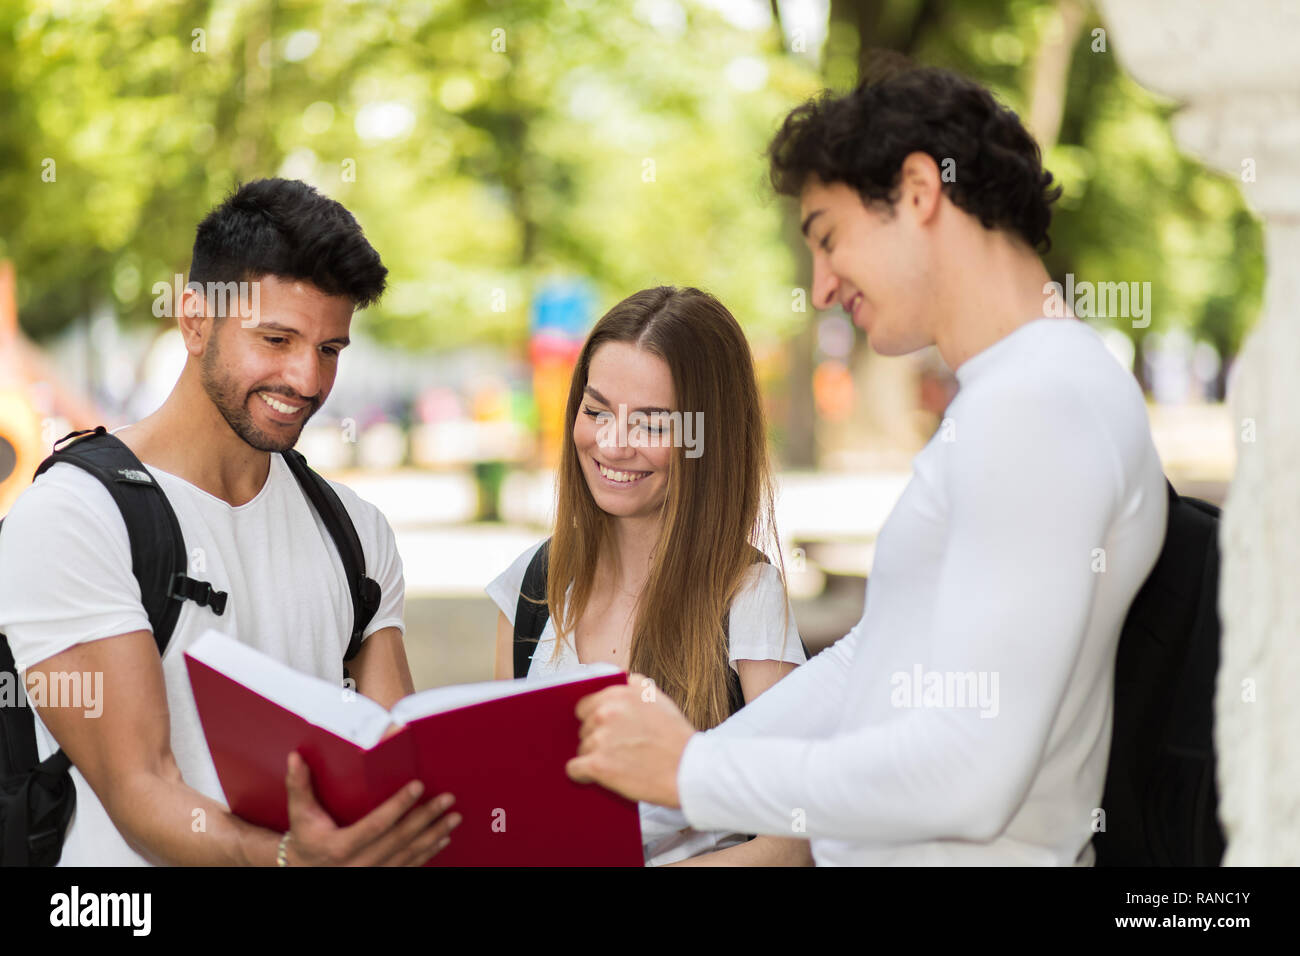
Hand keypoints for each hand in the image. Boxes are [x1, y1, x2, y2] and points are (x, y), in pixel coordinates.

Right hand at [281, 751, 459, 865]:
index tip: (418, 786)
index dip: (398, 806)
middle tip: (447, 800)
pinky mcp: (380, 878)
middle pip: (399, 840)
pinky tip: (442, 839)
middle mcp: (357, 865)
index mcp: (338, 847)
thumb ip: (299, 785)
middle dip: (426, 819)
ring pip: (408, 856)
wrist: (302, 870)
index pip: (375, 825)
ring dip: (433, 836)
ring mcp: (371, 874)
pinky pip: (408, 868)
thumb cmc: (305, 837)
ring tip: (453, 818)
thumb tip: (295, 757)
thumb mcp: (299, 813)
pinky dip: (428, 854)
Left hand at [565, 673, 695, 808]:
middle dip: (596, 738)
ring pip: (581, 748)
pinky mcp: (597, 765)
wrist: (688, 770)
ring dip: (594, 757)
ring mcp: (600, 738)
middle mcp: (606, 712)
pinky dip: (583, 775)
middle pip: (583, 727)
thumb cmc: (676, 738)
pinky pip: (574, 769)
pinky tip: (599, 777)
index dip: (595, 719)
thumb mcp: (659, 699)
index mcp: (618, 694)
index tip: (605, 730)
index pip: (585, 705)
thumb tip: (623, 679)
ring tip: (617, 764)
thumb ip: (636, 686)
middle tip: (618, 749)